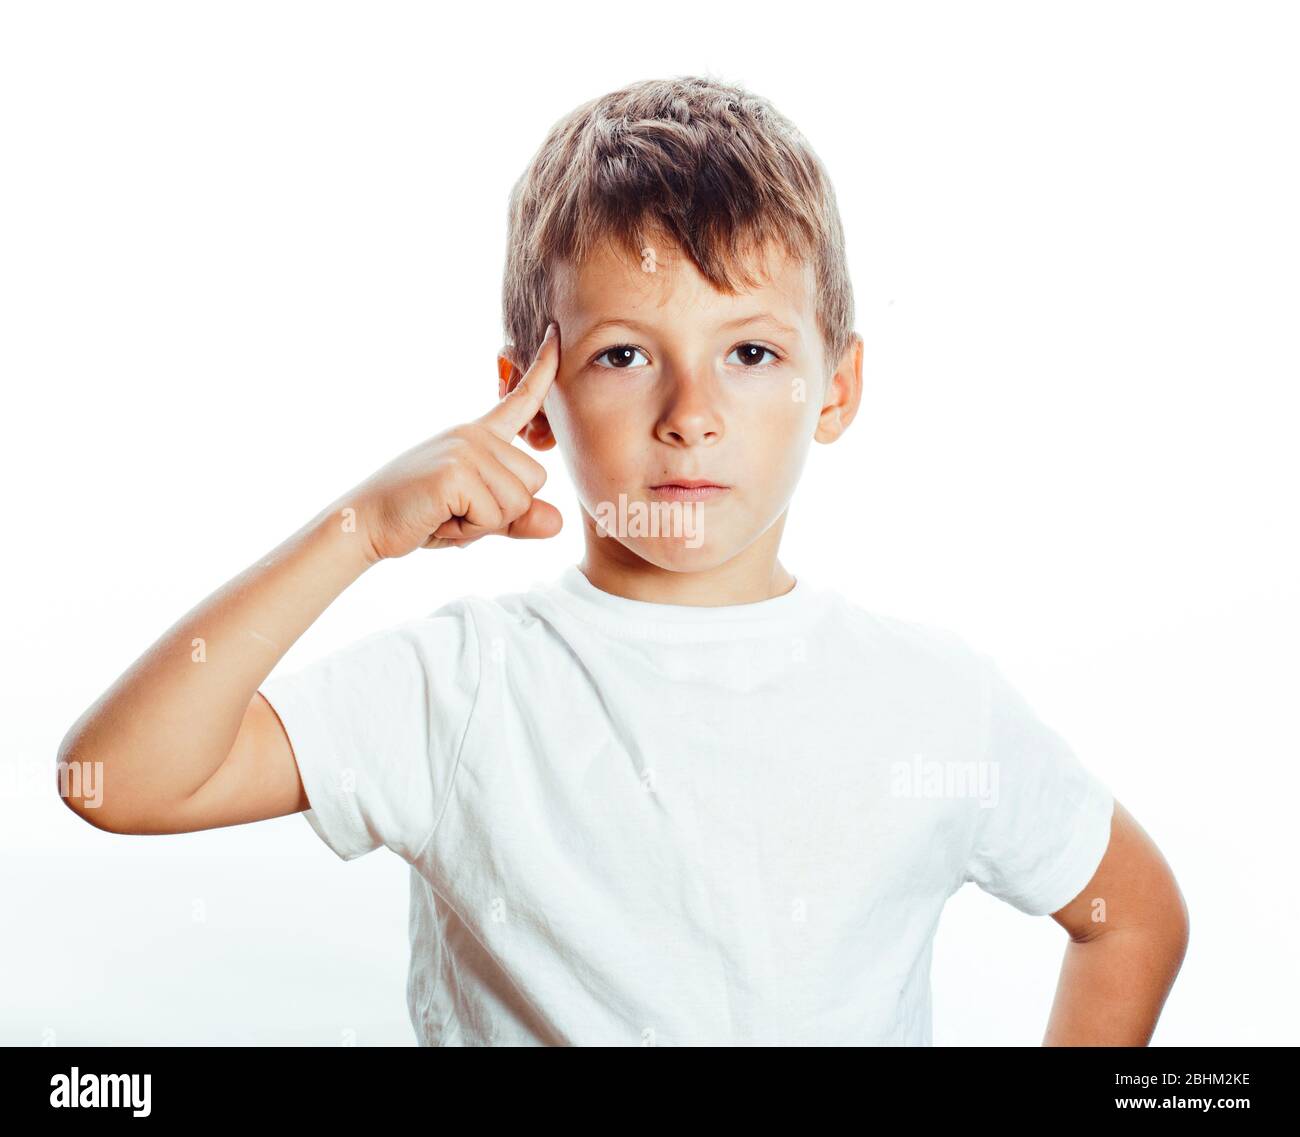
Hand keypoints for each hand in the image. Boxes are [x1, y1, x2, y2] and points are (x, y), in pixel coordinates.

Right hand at [343, 323, 562, 562]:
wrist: (363, 522)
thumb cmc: (419, 517)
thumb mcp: (476, 518)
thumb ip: (517, 518)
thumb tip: (558, 522)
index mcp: (479, 435)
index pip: (521, 399)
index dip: (544, 369)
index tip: (556, 332)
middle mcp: (474, 434)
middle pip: (535, 479)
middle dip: (504, 511)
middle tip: (457, 510)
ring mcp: (466, 448)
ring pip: (519, 501)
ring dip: (485, 523)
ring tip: (446, 513)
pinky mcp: (456, 471)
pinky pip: (495, 515)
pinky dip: (470, 531)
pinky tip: (440, 518)